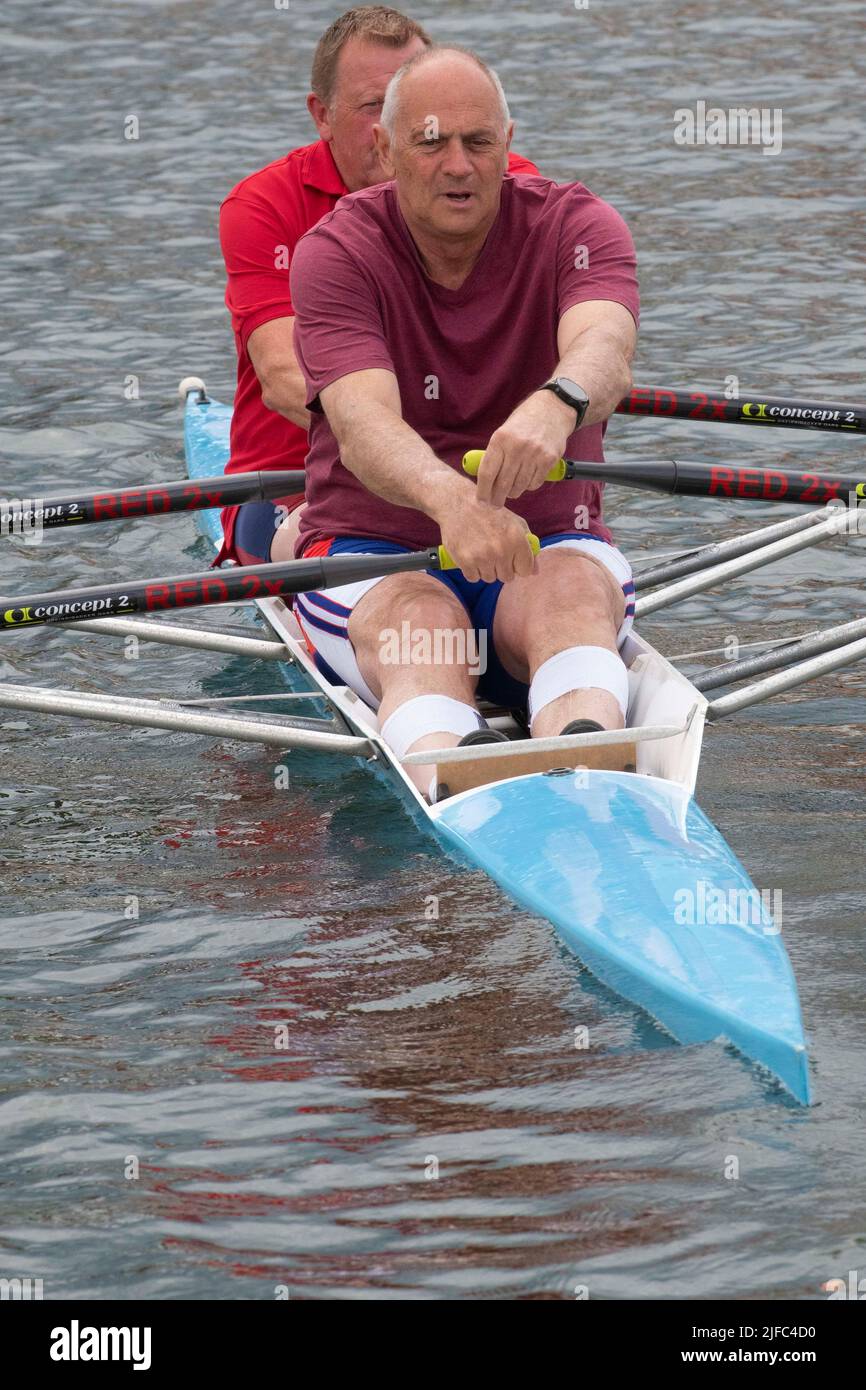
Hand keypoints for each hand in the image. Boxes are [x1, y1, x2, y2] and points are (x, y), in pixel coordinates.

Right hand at [436, 488, 537, 583]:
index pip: (525, 571)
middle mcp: (501, 550)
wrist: (459, 503)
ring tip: (481, 551)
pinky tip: (471, 554)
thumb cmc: (490, 513)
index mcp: (517, 539)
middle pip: (507, 577)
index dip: (519, 566)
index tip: (512, 560)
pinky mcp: (466, 561)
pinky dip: (472, 570)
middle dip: (502, 568)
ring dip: (486, 569)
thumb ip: (528, 547)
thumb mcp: (515, 523)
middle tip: (493, 552)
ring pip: (490, 578)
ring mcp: (483, 557)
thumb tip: (534, 571)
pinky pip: (473, 578)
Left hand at [475, 392, 574, 506]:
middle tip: (495, 504)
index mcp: (500, 439)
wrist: (552, 409)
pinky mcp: (549, 460)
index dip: (482, 491)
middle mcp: (517, 447)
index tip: (481, 501)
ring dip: (513, 493)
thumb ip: (495, 455)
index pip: (487, 473)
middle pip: (502, 484)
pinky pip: (534, 483)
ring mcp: (534, 454)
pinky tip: (527, 479)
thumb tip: (485, 483)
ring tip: (511, 491)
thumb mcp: (503, 433)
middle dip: (497, 499)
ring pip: (519, 486)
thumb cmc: (523, 423)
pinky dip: (528, 486)